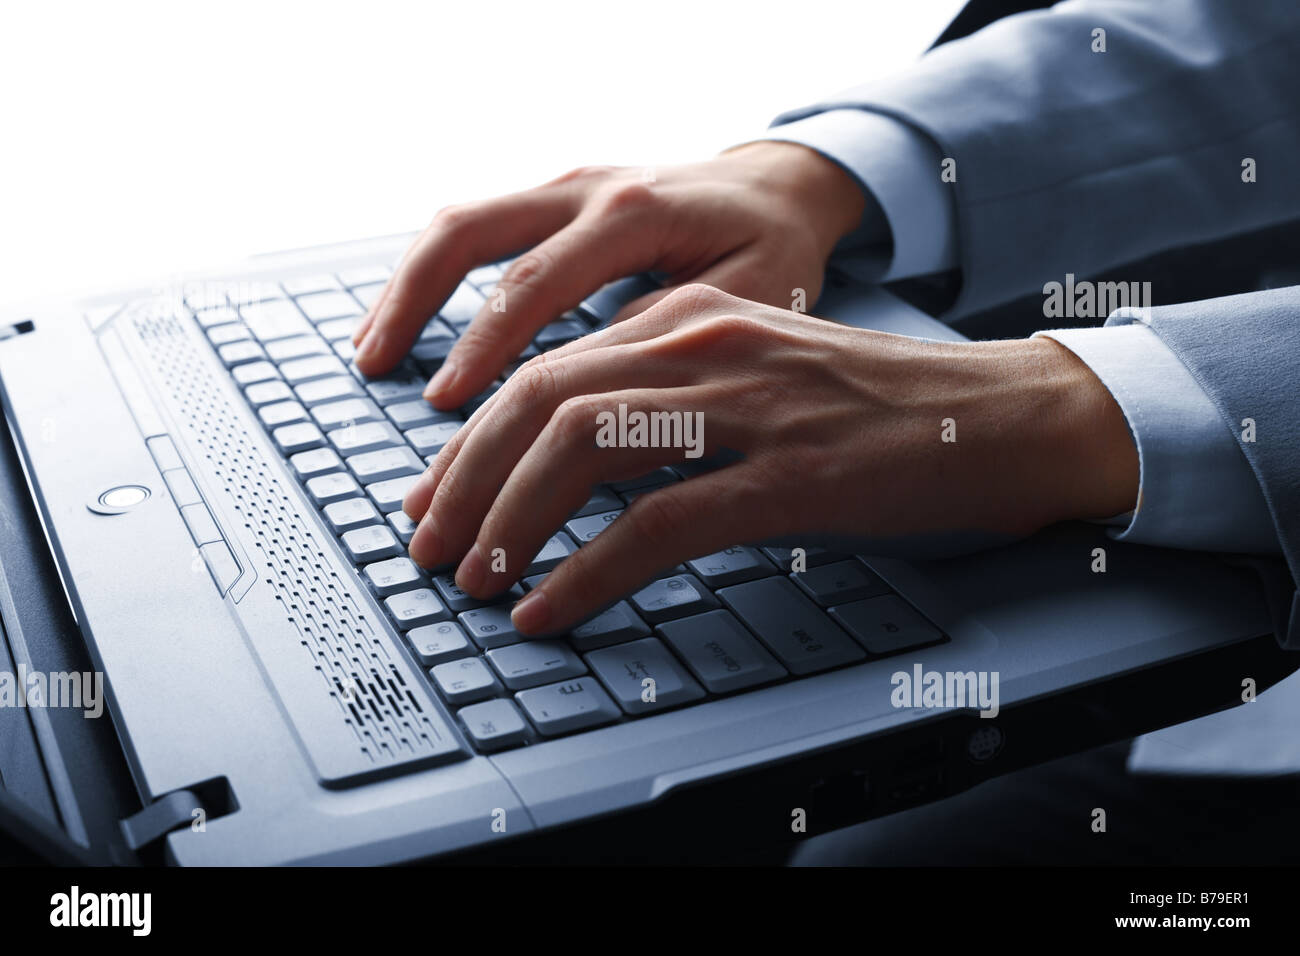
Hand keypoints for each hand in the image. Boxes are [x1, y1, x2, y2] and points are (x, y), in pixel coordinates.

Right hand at [351, 142, 867, 407]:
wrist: (778, 189)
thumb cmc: (769, 253)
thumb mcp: (740, 302)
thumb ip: (660, 338)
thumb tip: (580, 399)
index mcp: (634, 213)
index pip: (536, 283)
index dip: (484, 346)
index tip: (447, 405)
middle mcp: (586, 186)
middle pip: (470, 231)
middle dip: (414, 304)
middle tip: (376, 374)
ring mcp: (563, 184)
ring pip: (458, 222)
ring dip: (406, 287)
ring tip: (368, 354)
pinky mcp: (552, 196)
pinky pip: (475, 227)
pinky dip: (430, 274)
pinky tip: (404, 322)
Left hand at [400, 285, 1138, 635]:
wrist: (994, 417)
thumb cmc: (870, 405)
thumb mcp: (753, 373)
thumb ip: (666, 397)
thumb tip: (573, 464)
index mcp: (689, 313)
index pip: (546, 366)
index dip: (473, 436)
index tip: (436, 492)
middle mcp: (704, 341)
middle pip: (541, 398)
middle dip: (465, 477)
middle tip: (428, 542)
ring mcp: (746, 404)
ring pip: (582, 448)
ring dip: (508, 520)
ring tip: (475, 578)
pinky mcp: (786, 476)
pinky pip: (656, 525)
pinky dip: (585, 572)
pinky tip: (550, 608)